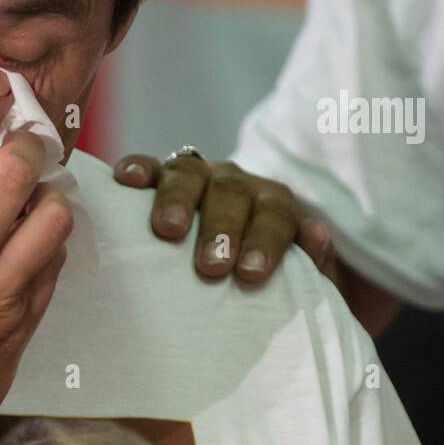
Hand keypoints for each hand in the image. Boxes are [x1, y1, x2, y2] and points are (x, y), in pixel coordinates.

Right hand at [112, 152, 336, 283]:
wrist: (225, 259)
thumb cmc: (254, 279)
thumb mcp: (297, 278)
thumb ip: (313, 264)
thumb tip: (316, 236)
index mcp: (272, 204)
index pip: (276, 214)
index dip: (266, 241)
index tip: (251, 274)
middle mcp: (235, 183)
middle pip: (231, 193)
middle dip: (221, 228)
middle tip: (212, 265)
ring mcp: (196, 177)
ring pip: (189, 173)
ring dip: (179, 200)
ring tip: (168, 231)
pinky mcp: (158, 179)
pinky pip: (148, 166)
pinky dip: (138, 168)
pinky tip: (127, 181)